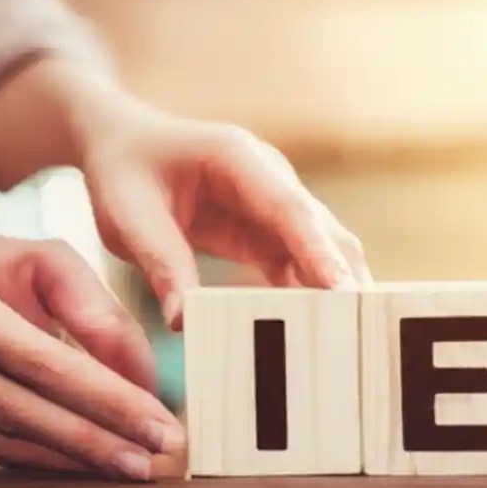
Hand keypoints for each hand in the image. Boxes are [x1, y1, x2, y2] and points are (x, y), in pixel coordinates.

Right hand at [0, 236, 182, 480]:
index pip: (44, 361)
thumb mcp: (35, 258)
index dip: (105, 396)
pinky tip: (92, 468)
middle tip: (161, 454)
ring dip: (80, 458)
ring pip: (13, 439)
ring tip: (138, 466)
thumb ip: (92, 303)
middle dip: (102, 437)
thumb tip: (139, 369)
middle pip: (29, 409)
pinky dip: (49, 463)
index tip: (159, 418)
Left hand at [77, 104, 370, 327]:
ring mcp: (277, 207)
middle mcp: (272, 178)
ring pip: (323, 252)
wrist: (124, 146)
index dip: (319, 251)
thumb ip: (161, 263)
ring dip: (337, 292)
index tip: (343, 291)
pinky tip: (323, 335)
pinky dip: (313, 299)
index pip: (290, 209)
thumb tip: (185, 322)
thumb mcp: (128, 214)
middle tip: (362, 328)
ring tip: (353, 341)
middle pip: (323, 232)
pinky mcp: (272, 234)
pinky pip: (302, 268)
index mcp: (238, 158)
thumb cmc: (124, 170)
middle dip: (346, 278)